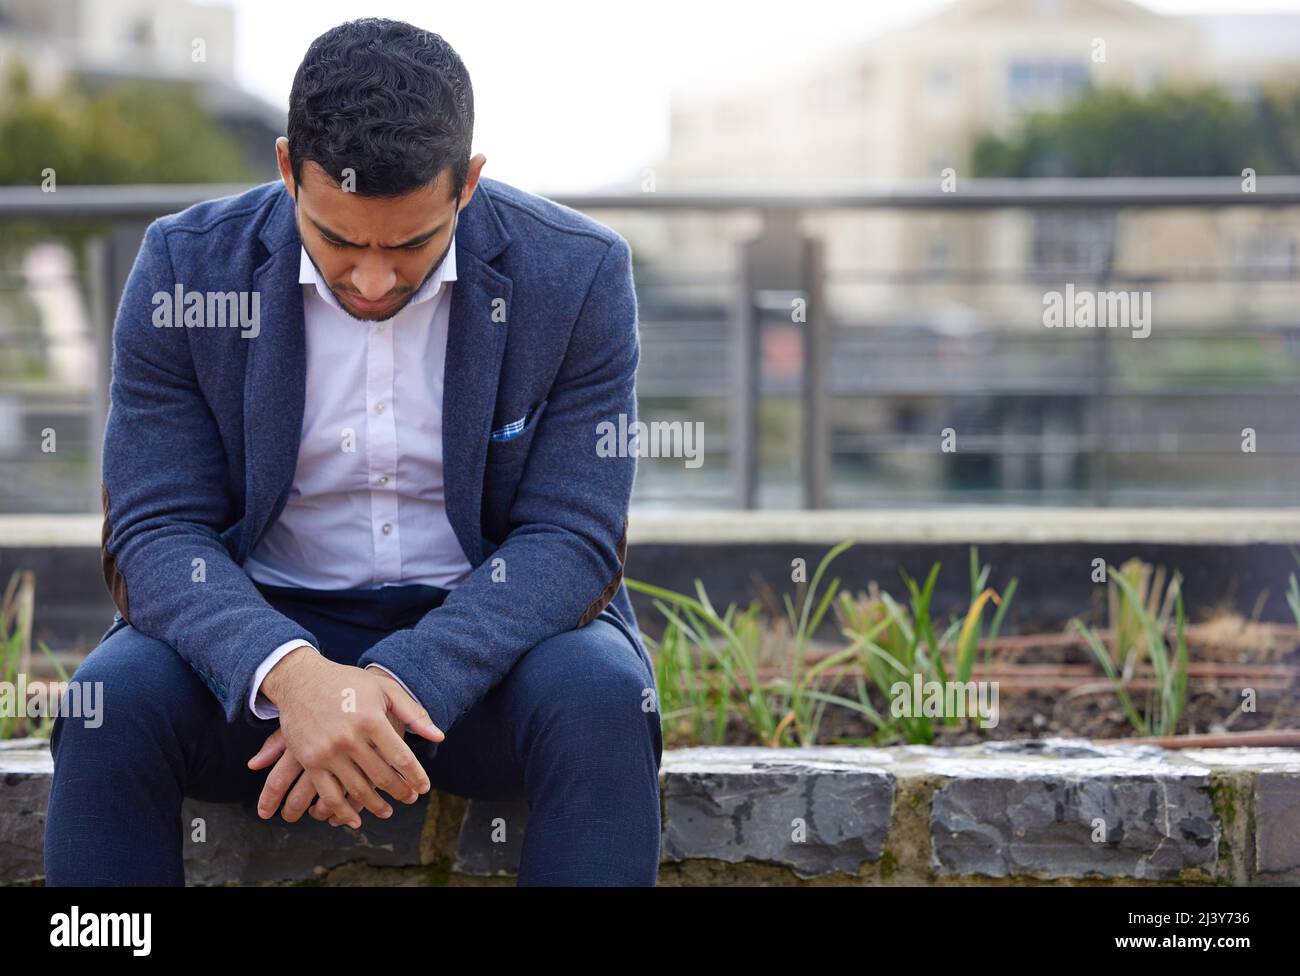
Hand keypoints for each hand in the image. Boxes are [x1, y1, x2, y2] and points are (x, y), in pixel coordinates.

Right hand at [247, 653, 441, 826]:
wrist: (301, 681)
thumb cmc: (348, 683)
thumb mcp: (384, 689)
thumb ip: (413, 712)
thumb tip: (439, 737)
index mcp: (371, 720)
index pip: (401, 757)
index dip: (415, 776)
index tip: (424, 787)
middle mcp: (349, 738)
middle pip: (382, 776)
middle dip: (400, 791)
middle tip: (411, 799)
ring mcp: (327, 752)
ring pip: (358, 789)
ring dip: (376, 805)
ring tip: (388, 811)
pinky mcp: (310, 761)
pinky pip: (329, 794)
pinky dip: (343, 811)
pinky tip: (355, 820)